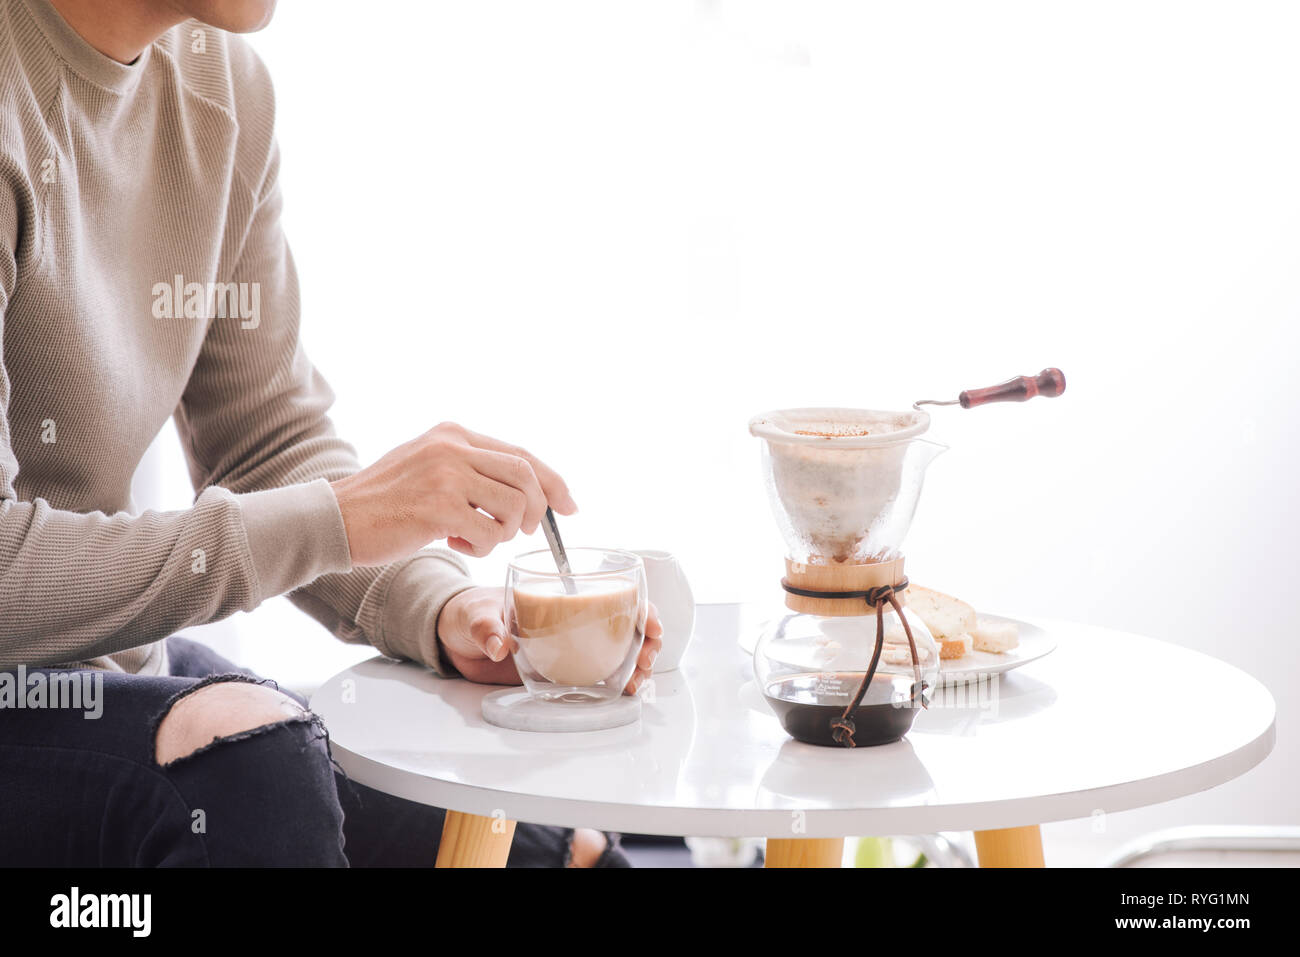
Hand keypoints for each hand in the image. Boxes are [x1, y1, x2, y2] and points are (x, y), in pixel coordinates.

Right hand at [330, 422, 576, 565]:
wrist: (335, 518)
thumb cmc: (384, 502)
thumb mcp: (427, 465)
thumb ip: (469, 468)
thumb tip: (524, 487)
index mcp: (453, 433)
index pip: (521, 453)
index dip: (552, 481)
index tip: (570, 506)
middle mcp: (452, 446)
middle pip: (526, 475)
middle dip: (536, 511)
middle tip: (519, 533)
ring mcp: (446, 474)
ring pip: (514, 505)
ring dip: (503, 533)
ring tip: (476, 539)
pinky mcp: (438, 507)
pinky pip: (489, 533)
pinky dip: (482, 548)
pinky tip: (456, 545)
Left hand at [436, 588, 665, 695]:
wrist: (454, 636)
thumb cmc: (468, 611)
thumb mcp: (476, 614)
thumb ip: (486, 628)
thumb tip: (498, 646)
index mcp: (560, 597)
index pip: (610, 595)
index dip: (638, 607)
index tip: (649, 623)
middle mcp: (572, 620)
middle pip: (624, 625)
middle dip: (647, 641)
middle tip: (648, 658)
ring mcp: (568, 647)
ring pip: (618, 652)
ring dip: (637, 664)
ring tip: (639, 680)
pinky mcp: (560, 670)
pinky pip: (597, 674)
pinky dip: (617, 681)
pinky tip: (627, 690)